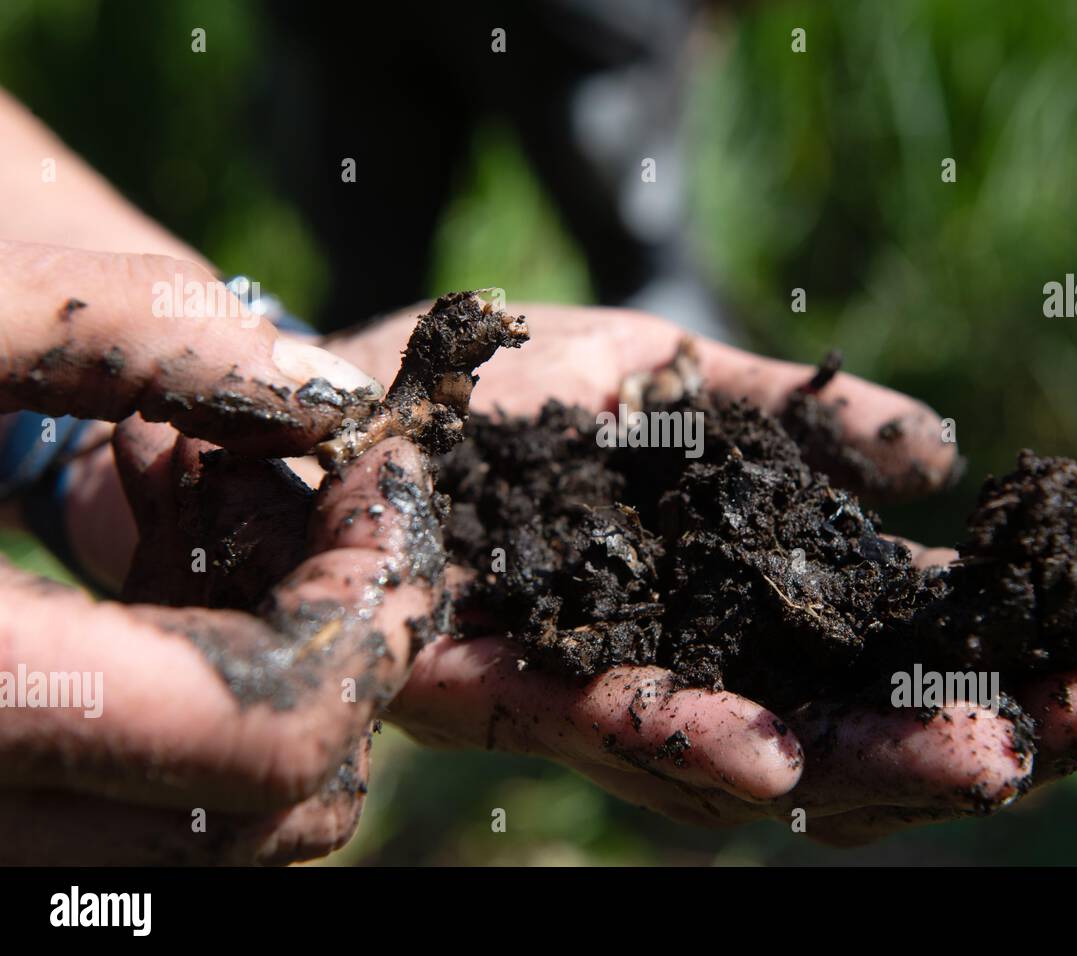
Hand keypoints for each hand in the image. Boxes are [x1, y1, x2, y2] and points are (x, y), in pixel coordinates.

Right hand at [0, 244, 433, 862]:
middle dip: (347, 641)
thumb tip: (322, 389)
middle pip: (272, 803)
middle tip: (325, 495)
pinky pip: (142, 813)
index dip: (375, 606)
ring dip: (283, 676)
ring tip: (224, 525)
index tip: (381, 479)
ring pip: (219, 829)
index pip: (273, 734)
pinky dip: (202, 709)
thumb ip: (119, 329)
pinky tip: (156, 585)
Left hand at [328, 304, 1076, 843]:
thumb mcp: (672, 375)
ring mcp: (600, 688)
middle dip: (960, 736)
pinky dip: (681, 742)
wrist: (334, 400)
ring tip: (972, 756)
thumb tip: (944, 453)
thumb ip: (795, 414)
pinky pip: (600, 729)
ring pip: (744, 760)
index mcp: (736, 592)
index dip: (994, 668)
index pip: (888, 654)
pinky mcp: (498, 691)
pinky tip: (768, 757)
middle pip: (839, 732)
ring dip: (859, 765)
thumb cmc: (500, 389)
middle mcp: (687, 659)